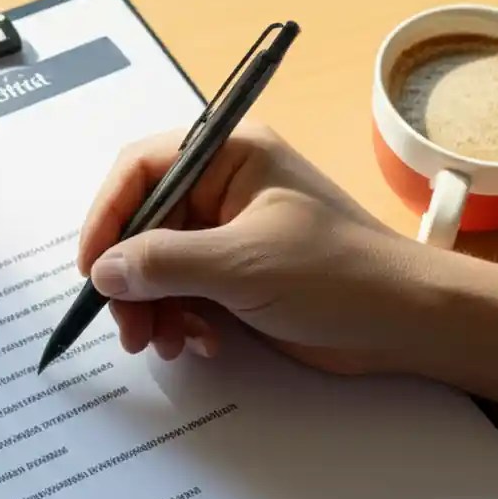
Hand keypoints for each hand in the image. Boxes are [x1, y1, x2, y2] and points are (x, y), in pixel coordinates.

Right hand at [79, 122, 435, 374]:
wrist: (405, 323)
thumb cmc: (334, 274)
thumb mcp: (240, 264)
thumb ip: (162, 263)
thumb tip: (101, 273)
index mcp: (228, 154)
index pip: (141, 169)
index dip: (107, 216)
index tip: (92, 269)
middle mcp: (222, 185)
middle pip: (142, 223)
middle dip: (130, 278)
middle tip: (127, 327)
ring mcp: (228, 231)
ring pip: (157, 263)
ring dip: (151, 306)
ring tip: (161, 343)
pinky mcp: (236, 272)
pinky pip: (182, 289)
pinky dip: (178, 317)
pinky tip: (197, 342)